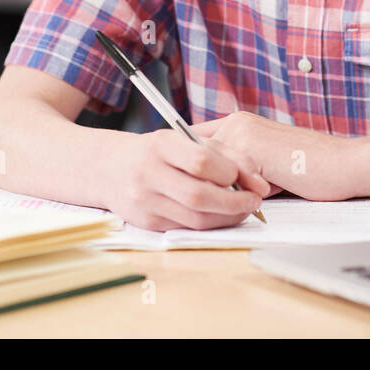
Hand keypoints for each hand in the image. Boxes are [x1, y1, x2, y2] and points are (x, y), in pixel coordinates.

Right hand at [101, 129, 269, 230]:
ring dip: (228, 217)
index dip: (232, 171)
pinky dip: (212, 224)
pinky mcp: (147, 223)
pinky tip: (222, 215)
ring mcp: (144, 201)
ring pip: (196, 218)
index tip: (251, 178)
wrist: (110, 169)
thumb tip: (259, 180)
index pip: (201, 160)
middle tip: (255, 200)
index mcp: (160, 145)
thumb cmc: (157, 152)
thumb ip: (224, 153)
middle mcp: (148, 173)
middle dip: (235, 201)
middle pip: (199, 195)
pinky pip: (187, 229)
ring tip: (243, 208)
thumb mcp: (185, 141)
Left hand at [189, 111, 355, 201]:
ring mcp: (242, 135)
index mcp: (240, 122)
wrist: (344, 164)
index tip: (190, 182)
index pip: (196, 141)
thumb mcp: (267, 160)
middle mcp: (237, 123)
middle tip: (206, 198)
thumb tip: (213, 187)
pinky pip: (227, 183)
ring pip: (209, 172)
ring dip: (221, 191)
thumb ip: (240, 165)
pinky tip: (258, 200)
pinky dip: (237, 197)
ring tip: (244, 200)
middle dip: (198, 181)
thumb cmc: (311, 167)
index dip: (190, 164)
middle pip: (195, 157)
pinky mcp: (252, 152)